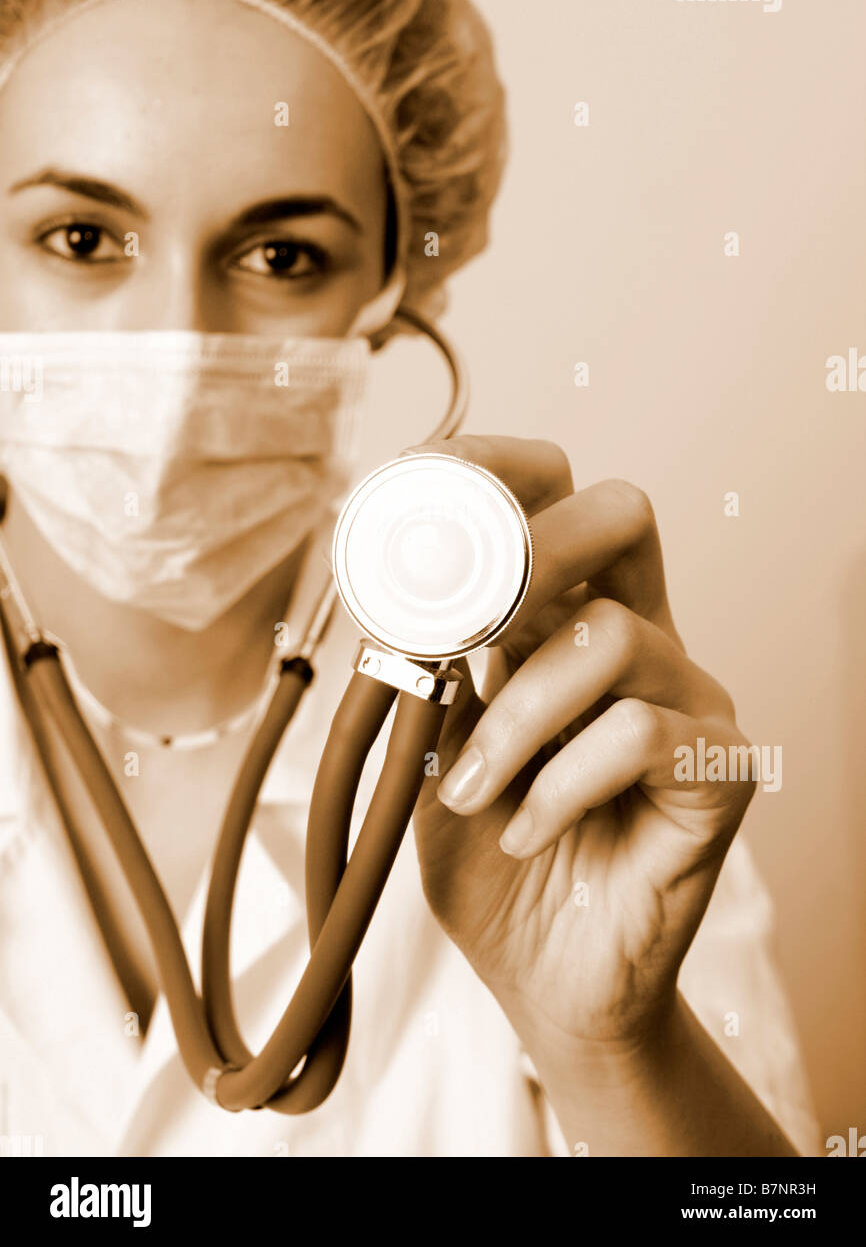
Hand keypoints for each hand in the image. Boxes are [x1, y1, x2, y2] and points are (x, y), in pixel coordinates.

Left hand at [409, 435, 756, 1055]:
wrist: (545, 981)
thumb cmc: (490, 862)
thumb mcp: (433, 751)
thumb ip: (433, 668)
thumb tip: (404, 588)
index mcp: (566, 621)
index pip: (558, 500)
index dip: (500, 469)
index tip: (422, 481)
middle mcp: (637, 641)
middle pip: (622, 513)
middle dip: (533, 547)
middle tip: (467, 630)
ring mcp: (686, 700)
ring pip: (614, 636)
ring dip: (518, 719)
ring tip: (472, 793)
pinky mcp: (718, 771)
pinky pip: (642, 735)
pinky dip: (562, 785)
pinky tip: (527, 833)